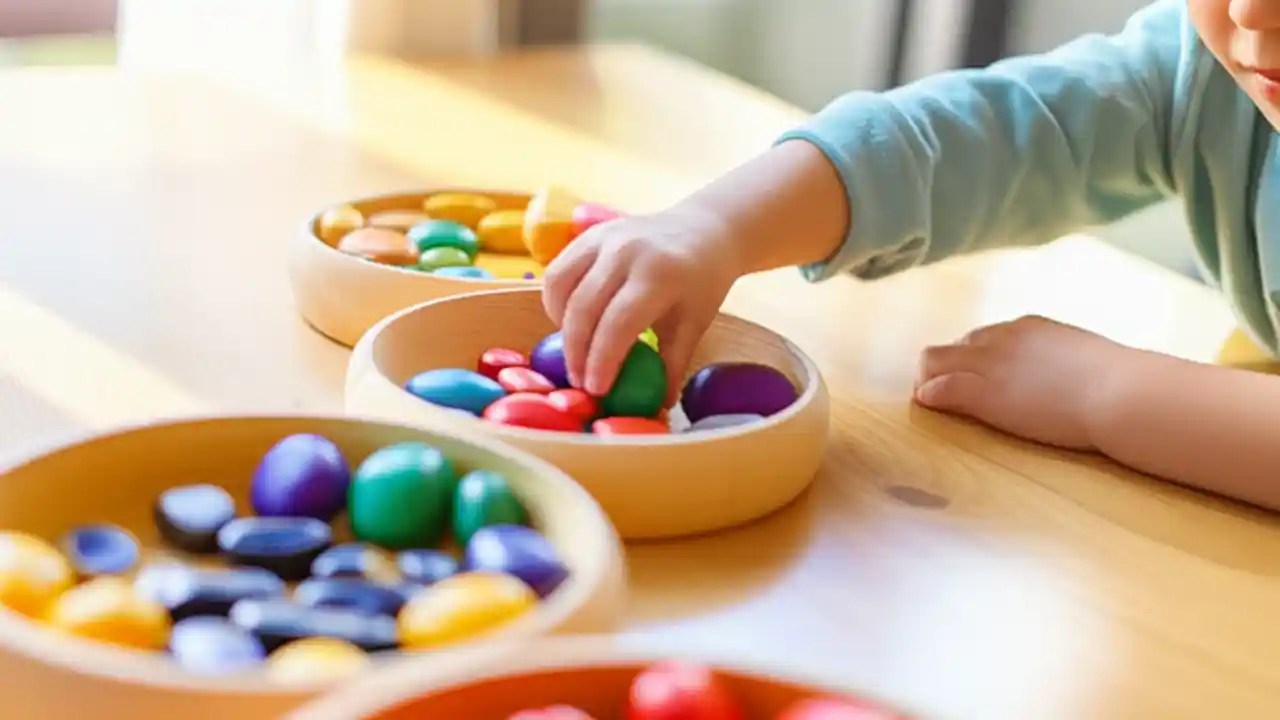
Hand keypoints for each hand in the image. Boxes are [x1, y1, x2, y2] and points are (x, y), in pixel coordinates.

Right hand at [541, 205, 740, 399]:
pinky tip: (571, 323)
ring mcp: (604, 238)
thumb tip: (659, 407)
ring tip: (575, 353)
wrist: (705, 230)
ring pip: (561, 286)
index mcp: (659, 274)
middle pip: (584, 308)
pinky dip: (556, 302)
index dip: (602, 360)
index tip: (596, 390)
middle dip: (576, 352)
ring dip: (561, 326)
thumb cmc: (702, 282)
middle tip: (580, 383)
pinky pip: (558, 272)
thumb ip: (673, 364)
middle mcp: (627, 251)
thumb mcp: (695, 323)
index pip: (619, 322)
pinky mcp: (589, 235)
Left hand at [914, 315, 1145, 449]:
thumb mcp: (1083, 356)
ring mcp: (990, 365)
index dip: (973, 357)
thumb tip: (1067, 374)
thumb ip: (1062, 359)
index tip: (974, 373)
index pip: (984, 336)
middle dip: (947, 366)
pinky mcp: (984, 394)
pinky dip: (930, 395)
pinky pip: (941, 388)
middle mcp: (1002, 338)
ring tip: (929, 396)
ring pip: (934, 360)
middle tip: (944, 388)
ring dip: (929, 377)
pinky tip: (929, 404)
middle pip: (954, 345)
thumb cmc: (1119, 382)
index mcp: (1028, 326)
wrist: (1120, 393)